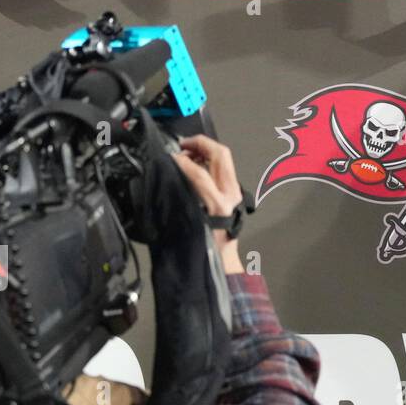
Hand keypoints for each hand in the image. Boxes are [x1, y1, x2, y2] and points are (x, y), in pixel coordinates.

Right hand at [171, 133, 244, 273]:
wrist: (224, 261)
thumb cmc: (204, 248)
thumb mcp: (188, 226)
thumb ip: (181, 200)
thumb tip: (171, 176)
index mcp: (218, 204)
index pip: (200, 173)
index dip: (183, 161)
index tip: (170, 158)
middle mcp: (230, 193)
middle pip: (221, 155)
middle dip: (201, 144)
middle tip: (182, 144)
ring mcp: (235, 191)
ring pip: (224, 158)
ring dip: (206, 150)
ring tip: (187, 153)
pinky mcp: (234, 191)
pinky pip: (223, 167)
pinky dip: (209, 159)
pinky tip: (195, 164)